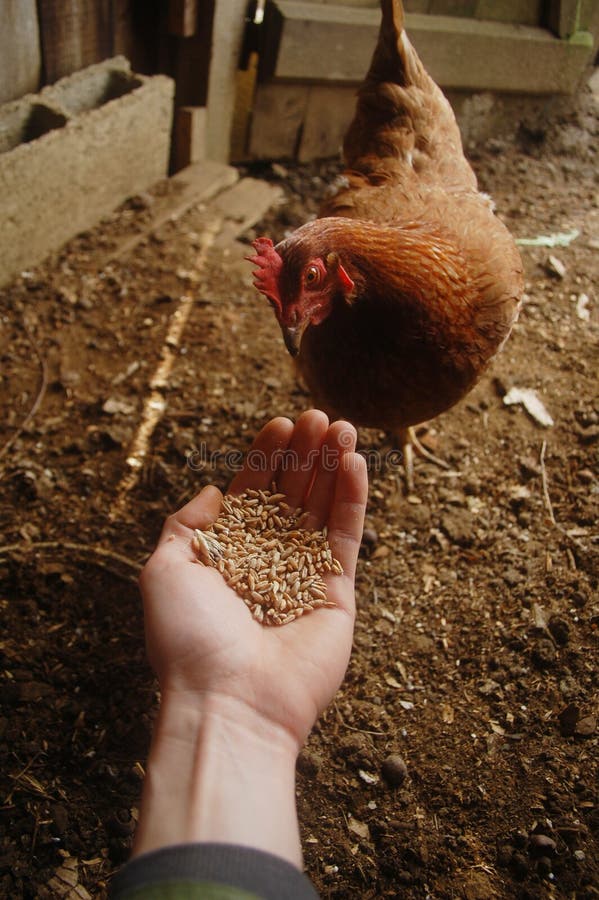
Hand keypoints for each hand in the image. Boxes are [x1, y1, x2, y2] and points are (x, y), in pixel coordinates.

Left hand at [140, 409, 366, 746]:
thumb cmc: (188, 639)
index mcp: (228, 555)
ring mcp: (305, 574)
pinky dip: (352, 498)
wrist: (228, 700)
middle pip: (292, 493)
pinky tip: (354, 461)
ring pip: (323, 507)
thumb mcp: (164, 570)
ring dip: (333, 464)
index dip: (266, 457)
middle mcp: (268, 561)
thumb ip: (186, 524)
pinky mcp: (338, 592)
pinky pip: (347, 536)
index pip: (253, 493)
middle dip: (304, 453)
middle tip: (317, 415)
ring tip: (343, 425)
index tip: (279, 423)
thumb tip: (216, 491)